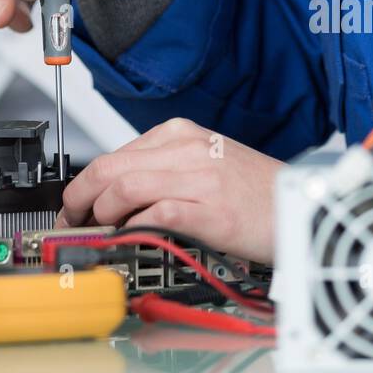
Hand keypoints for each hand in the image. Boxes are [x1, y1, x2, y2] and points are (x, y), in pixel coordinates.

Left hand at [54, 118, 281, 263]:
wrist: (301, 207)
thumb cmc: (254, 192)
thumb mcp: (203, 164)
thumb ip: (162, 171)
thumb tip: (114, 194)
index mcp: (181, 134)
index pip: (115, 154)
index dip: (85, 184)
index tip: (75, 206)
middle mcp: (187, 148)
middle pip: (110, 166)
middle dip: (79, 198)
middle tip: (72, 223)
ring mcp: (199, 176)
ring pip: (125, 185)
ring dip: (100, 214)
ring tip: (97, 234)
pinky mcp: (211, 208)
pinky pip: (155, 212)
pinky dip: (132, 226)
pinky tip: (128, 238)